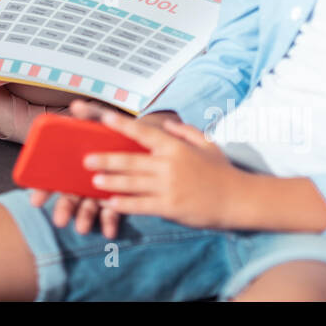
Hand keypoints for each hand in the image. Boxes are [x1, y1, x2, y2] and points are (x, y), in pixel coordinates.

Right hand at [27, 99, 123, 237]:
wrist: (146, 141)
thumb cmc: (116, 132)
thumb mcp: (103, 121)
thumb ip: (90, 114)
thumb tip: (76, 105)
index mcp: (72, 165)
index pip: (52, 179)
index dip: (42, 190)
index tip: (35, 200)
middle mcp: (83, 181)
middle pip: (69, 197)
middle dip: (63, 209)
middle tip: (60, 220)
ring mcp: (99, 192)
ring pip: (88, 208)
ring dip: (84, 219)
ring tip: (82, 228)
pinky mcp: (117, 200)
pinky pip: (112, 213)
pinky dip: (110, 223)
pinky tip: (111, 231)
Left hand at [85, 107, 244, 228]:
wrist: (239, 199)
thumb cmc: (222, 171)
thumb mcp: (207, 144)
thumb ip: (184, 131)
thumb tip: (165, 123)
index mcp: (176, 147)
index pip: (144, 133)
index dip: (122, 125)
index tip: (104, 118)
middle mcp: (169, 165)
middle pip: (131, 161)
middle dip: (106, 160)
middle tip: (86, 159)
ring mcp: (169, 187)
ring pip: (132, 184)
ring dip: (111, 182)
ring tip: (92, 181)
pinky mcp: (170, 207)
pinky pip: (142, 205)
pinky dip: (125, 204)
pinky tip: (111, 203)